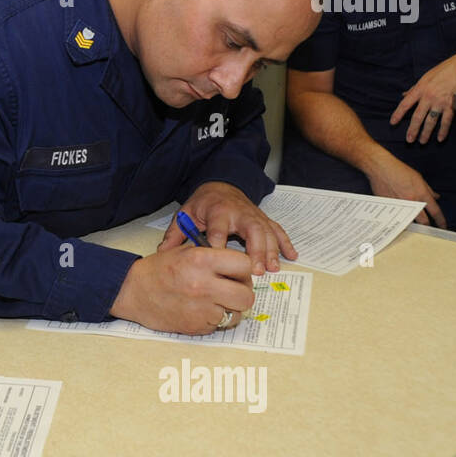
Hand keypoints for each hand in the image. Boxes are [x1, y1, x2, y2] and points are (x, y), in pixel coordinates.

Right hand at [111, 245, 255, 334]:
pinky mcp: (197, 327)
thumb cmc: (158, 270)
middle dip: (242, 293)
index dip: (243, 270)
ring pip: (236, 314)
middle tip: (231, 290)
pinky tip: (200, 310)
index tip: (236, 273)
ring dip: (229, 309)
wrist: (133, 291)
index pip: (245, 266)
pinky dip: (213, 320)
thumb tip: (238, 266)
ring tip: (214, 302)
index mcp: (202, 260)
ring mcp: (201, 309)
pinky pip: (218, 325)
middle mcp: (204, 285)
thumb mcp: (185, 251)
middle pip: (247, 296)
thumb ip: (213, 257)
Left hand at [160, 181, 295, 274]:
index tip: (219, 262)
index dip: (219, 244)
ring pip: (267, 231)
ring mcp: (254, 215)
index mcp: (218, 211)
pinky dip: (285, 242)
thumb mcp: (186, 214)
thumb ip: (176, 233)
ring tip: (273, 269)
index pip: (218, 229)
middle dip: (256, 250)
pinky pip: (277, 229)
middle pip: (251, 229)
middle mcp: (239, 212)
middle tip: (257, 271)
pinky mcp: (263, 219)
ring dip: (271, 250)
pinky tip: (292, 255)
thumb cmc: (203, 204)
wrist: (221, 185)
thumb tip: (163, 253)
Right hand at [365, 152, 445, 226]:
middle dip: (427, 226)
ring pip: (409, 222)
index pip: (435, 211)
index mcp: (421, 194)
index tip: (442, 226)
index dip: (441, 221)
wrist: (381, 168)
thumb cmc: (399, 170)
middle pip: (423, 221)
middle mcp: (412, 201)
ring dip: (412, 223)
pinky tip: (397, 217)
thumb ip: (428, 190)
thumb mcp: (418, 178)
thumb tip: (435, 197)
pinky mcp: (389, 207)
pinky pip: (395, 217)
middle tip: (427, 227)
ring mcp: (400, 205)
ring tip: (411, 223)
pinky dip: (398, 218)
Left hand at [389, 50, 455, 143]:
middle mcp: (429, 96)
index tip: (392, 123)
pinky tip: (440, 138)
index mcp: (421, 88)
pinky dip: (443, 130)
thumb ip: (416, 88)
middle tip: (409, 140)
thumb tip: (405, 94)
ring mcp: (441, 101)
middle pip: (417, 116)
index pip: (405, 103)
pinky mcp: (453, 105)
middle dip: (412, 129)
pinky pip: (446, 121)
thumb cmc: (447, 69)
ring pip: (431, 121)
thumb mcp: (428, 76)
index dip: (398, 114)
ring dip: (426, 133)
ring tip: (422, 142)